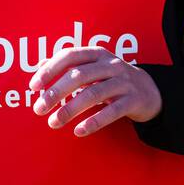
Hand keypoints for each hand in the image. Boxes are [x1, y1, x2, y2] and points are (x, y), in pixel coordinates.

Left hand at [30, 47, 161, 136]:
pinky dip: (94, 121)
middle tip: (38, 109)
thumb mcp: (93, 67)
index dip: (50, 70)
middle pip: (79, 75)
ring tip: (53, 122)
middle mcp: (111, 64)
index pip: (70, 56)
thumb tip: (39, 65)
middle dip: (56, 92)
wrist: (150, 90)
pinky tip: (79, 131)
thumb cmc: (112, 79)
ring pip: (93, 94)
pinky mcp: (133, 100)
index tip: (33, 86)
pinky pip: (112, 111)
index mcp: (97, 54)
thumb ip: (69, 66)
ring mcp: (124, 81)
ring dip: (70, 109)